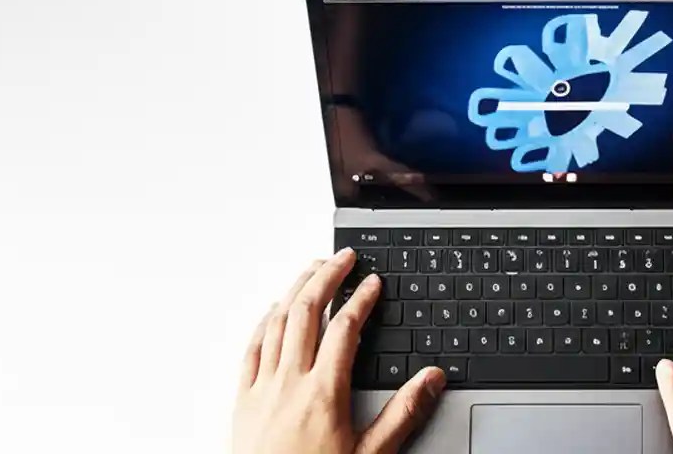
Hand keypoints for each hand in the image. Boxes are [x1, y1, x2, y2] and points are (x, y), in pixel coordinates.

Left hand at [233, 250, 446, 453]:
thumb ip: (403, 415)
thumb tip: (430, 379)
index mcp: (323, 393)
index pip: (345, 329)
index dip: (361, 299)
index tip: (372, 282)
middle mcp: (288, 383)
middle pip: (306, 312)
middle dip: (325, 277)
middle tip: (342, 257)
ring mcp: (261, 390)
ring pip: (275, 323)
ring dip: (294, 291)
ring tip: (311, 272)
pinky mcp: (242, 403)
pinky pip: (250, 349)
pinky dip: (264, 323)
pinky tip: (272, 313)